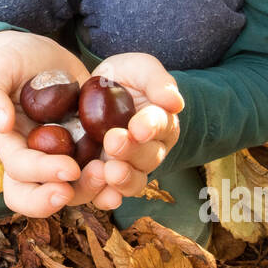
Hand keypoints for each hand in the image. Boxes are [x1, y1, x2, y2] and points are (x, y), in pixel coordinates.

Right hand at [0, 30, 109, 217]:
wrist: (39, 56)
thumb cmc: (12, 62)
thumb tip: (1, 124)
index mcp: (11, 145)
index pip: (19, 170)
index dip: (41, 175)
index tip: (68, 169)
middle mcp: (36, 160)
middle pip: (46, 194)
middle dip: (72, 193)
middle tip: (98, 176)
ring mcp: (63, 157)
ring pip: (76, 189)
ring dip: (95, 188)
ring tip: (114, 172)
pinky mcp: (86, 149)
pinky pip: (98, 173)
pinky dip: (111, 179)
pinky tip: (125, 171)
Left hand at [80, 53, 183, 210]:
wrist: (91, 93)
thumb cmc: (122, 77)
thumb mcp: (139, 69)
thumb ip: (157, 81)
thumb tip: (175, 102)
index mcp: (161, 122)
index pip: (161, 125)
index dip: (151, 126)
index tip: (139, 126)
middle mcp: (149, 149)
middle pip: (149, 157)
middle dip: (133, 151)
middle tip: (114, 140)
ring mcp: (126, 166)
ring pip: (134, 181)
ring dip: (124, 179)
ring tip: (109, 171)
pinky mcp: (103, 177)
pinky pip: (109, 194)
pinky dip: (107, 197)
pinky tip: (100, 195)